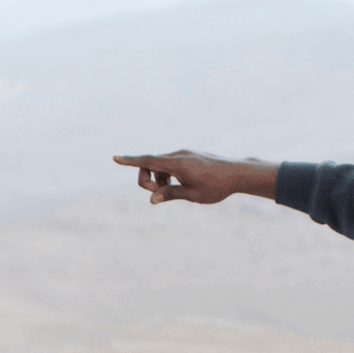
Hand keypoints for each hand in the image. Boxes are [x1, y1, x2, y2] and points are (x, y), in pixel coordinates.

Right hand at [114, 151, 277, 204]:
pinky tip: (182, 184)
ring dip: (159, 179)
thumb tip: (151, 199)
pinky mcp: (188, 156)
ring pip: (159, 165)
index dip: (130, 161)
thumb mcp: (193, 195)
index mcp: (177, 163)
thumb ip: (170, 194)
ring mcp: (183, 153)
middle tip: (158, 195)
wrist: (238, 173)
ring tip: (176, 190)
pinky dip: (168, 175)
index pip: (147, 161)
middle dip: (146, 180)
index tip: (114, 158)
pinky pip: (169, 164)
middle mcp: (178, 154)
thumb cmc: (217, 186)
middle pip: (149, 164)